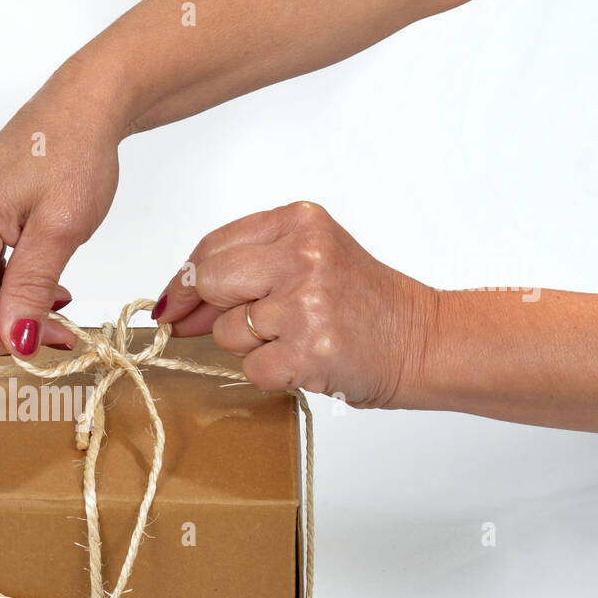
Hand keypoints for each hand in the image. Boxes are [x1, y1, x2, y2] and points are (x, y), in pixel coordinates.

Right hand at [0, 65, 124, 356]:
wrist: (83, 106)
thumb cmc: (75, 152)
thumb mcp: (61, 230)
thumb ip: (32, 290)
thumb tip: (14, 342)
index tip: (33, 345)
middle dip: (2, 327)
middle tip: (57, 332)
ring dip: (11, 309)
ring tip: (59, 308)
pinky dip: (11, 288)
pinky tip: (46, 286)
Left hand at [153, 201, 436, 407]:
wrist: (424, 340)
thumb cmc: (365, 304)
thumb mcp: (312, 259)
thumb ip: (248, 267)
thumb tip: (177, 303)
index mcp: (301, 222)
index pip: (213, 246)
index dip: (185, 280)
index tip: (173, 303)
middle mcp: (303, 255)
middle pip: (210, 282)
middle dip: (210, 312)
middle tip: (236, 327)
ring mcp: (306, 303)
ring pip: (227, 331)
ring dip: (250, 347)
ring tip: (294, 339)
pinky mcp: (310, 350)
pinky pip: (252, 369)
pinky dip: (271, 375)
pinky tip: (303, 362)